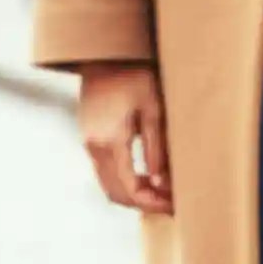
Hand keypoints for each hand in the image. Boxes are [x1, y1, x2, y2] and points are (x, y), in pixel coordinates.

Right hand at [76, 63, 172, 213]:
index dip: (153, 203)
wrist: (104, 57)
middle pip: (117, 194)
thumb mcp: (154, 110)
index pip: (130, 188)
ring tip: (163, 195)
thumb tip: (159, 183)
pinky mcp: (89, 141)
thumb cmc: (134, 78)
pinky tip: (148, 181)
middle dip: (145, 204)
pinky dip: (126, 185)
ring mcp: (88, 145)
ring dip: (135, 197)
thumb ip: (156, 148)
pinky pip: (106, 175)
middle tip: (172, 205)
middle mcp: (94, 148)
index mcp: (110, 141)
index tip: (174, 206)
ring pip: (109, 188)